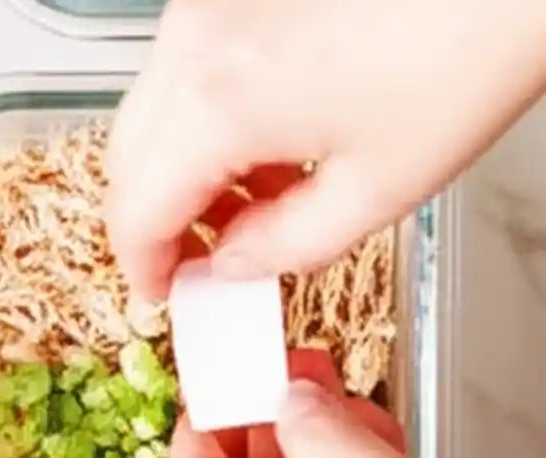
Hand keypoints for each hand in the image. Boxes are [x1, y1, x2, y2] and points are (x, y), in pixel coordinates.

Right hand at [106, 0, 545, 297]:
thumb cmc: (469, 44)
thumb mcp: (382, 186)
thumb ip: (287, 246)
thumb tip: (235, 264)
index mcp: (221, 102)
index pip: (135, 211)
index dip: (144, 266)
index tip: (167, 291)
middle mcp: (192, 43)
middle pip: (126, 157)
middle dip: (156, 218)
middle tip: (205, 255)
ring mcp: (202, 6)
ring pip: (149, 110)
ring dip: (181, 165)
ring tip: (258, 191)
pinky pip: (180, 65)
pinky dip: (203, 112)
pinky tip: (269, 129)